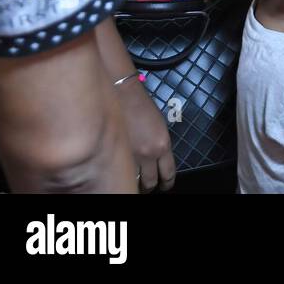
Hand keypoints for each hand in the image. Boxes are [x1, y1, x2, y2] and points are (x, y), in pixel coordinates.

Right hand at [116, 76, 175, 192]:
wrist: (123, 95)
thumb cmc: (142, 107)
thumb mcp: (159, 126)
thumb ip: (159, 145)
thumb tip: (157, 161)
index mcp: (163, 145)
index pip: (168, 173)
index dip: (167, 183)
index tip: (165, 186)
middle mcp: (149, 154)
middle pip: (150, 182)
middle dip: (150, 187)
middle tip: (148, 187)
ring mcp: (131, 156)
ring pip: (135, 182)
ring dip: (136, 186)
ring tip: (135, 186)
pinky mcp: (116, 154)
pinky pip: (122, 174)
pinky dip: (124, 178)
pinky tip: (123, 178)